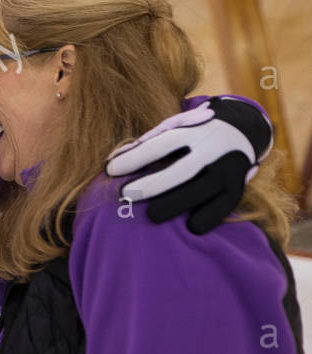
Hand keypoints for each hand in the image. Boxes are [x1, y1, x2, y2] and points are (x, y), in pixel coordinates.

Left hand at [105, 97, 272, 234]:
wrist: (243, 127)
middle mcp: (211, 149)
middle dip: (152, 184)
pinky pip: (224, 206)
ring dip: (176, 204)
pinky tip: (191, 226)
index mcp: (191, 131)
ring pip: (202, 190)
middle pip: (181, 170)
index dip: (134, 158)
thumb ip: (144, 143)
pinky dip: (208, 218)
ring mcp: (227, 168)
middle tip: (125, 195)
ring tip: (152, 216)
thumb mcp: (172, 127)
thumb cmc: (192, 132)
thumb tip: (111, 162)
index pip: (159, 146)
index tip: (110, 170)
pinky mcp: (238, 186)